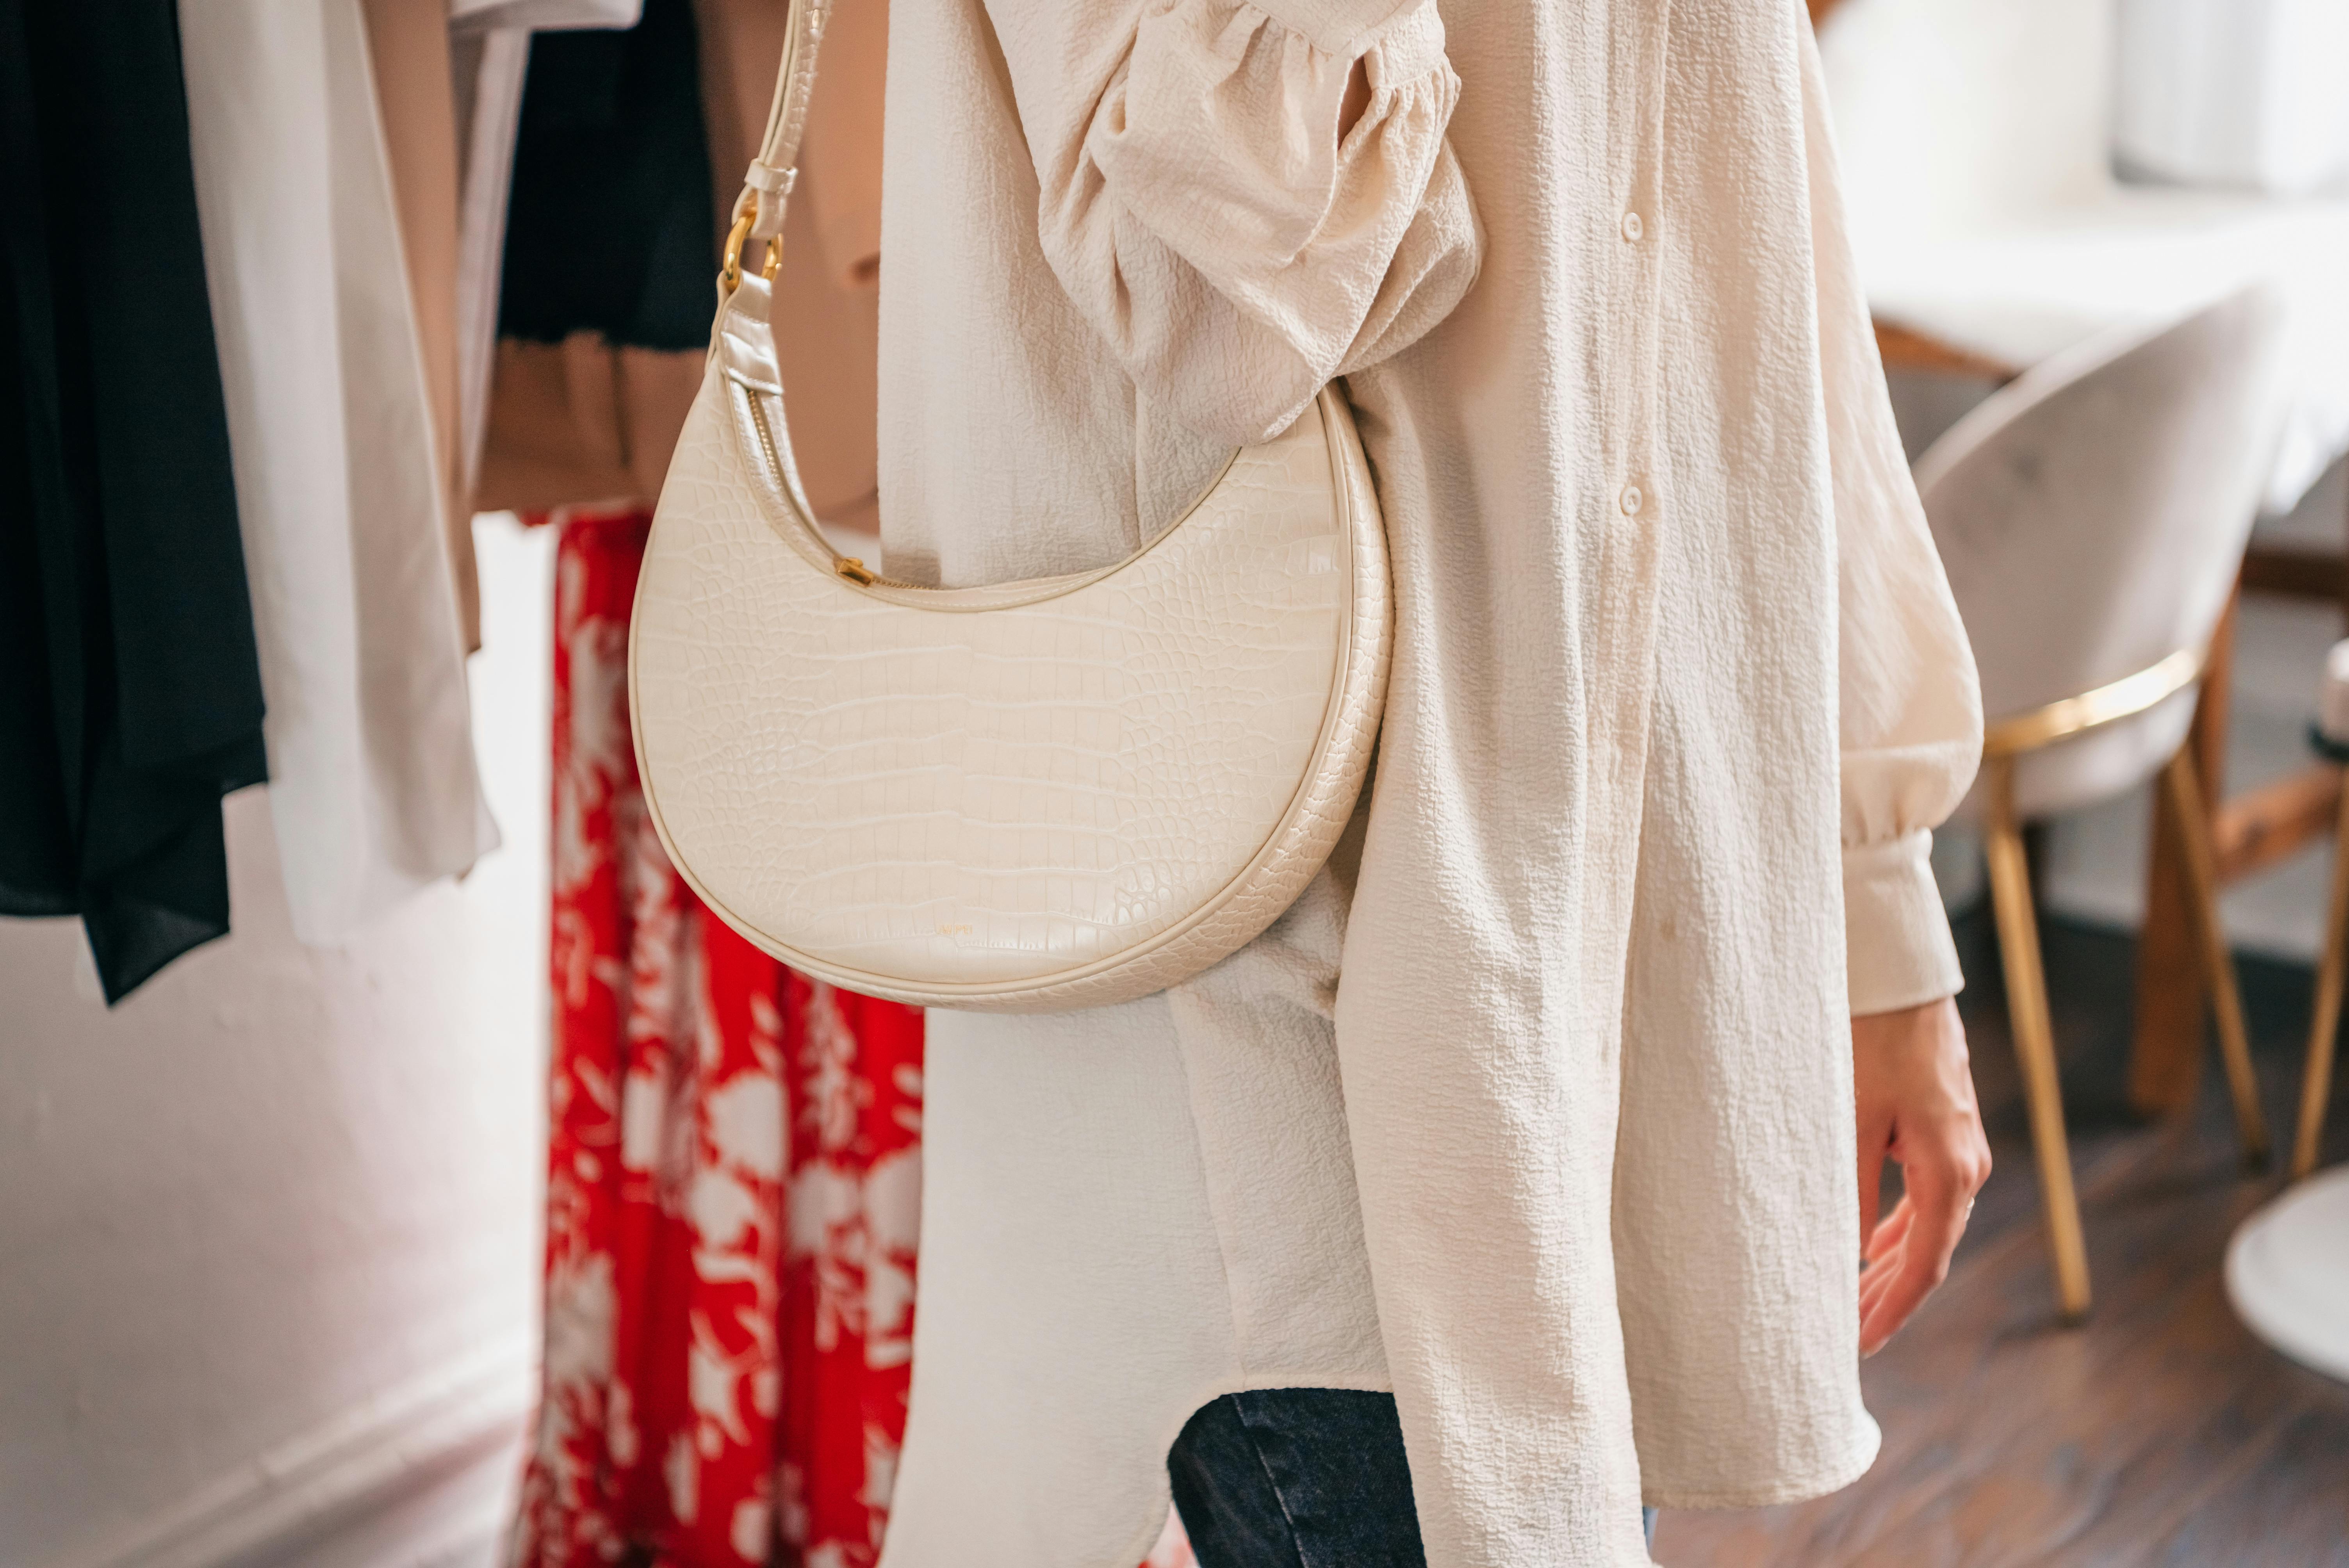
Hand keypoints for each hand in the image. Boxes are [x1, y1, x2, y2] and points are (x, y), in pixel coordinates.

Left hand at [1852, 996, 1991, 1356]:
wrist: (1903, 984)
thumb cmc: (1873, 1043)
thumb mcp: (1852, 1120)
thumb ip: (1853, 1190)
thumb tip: (1850, 1255)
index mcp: (1949, 1171)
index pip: (1924, 1264)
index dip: (1892, 1310)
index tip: (1860, 1343)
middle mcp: (1966, 1169)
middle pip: (1928, 1254)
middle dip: (1889, 1298)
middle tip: (1847, 1337)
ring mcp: (1961, 1153)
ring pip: (1927, 1229)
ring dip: (1891, 1268)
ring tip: (1852, 1305)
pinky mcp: (1946, 1138)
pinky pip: (1925, 1201)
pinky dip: (1898, 1231)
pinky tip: (1872, 1252)